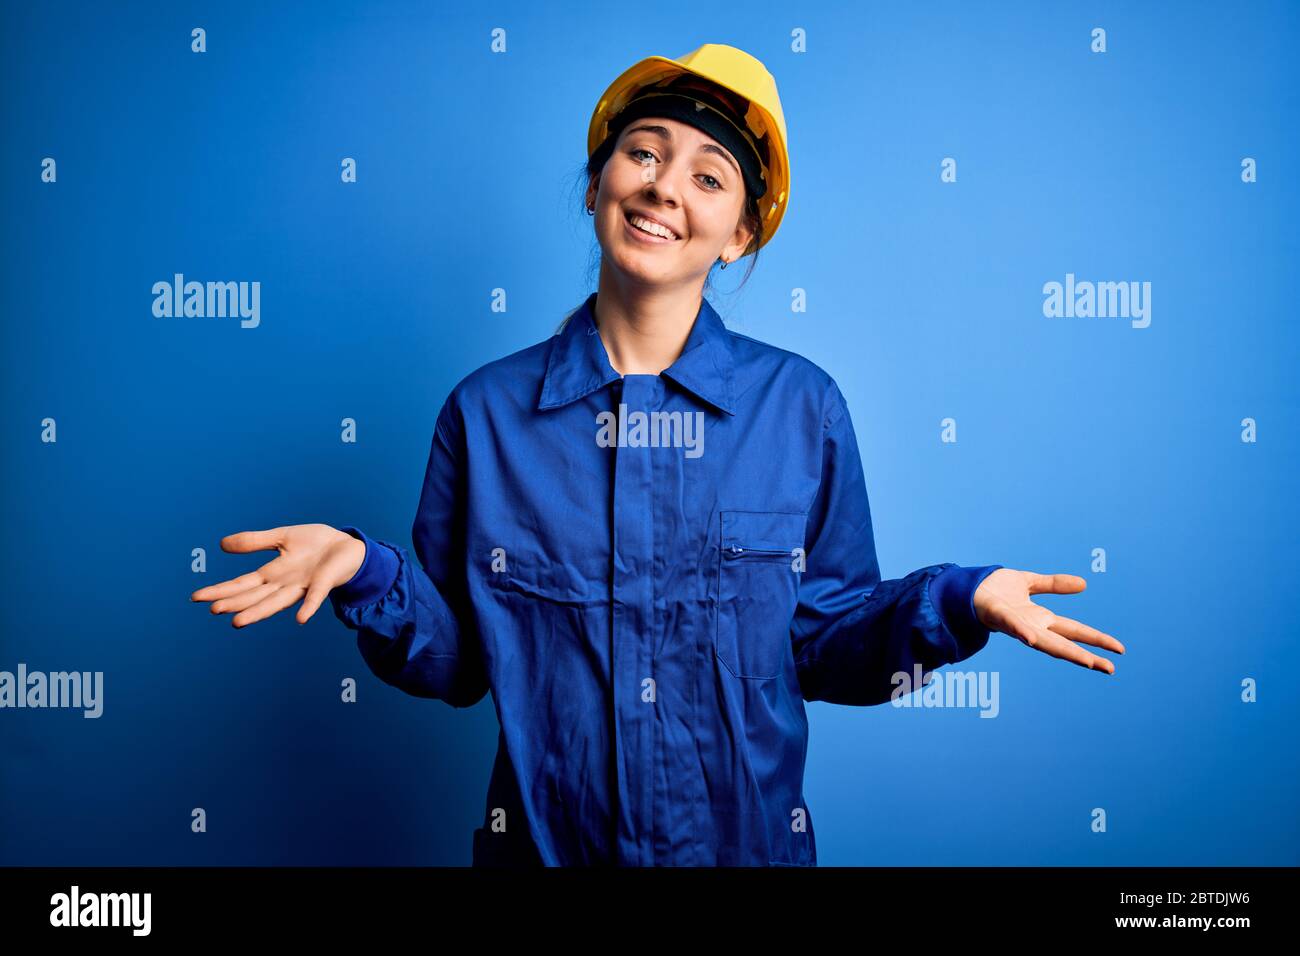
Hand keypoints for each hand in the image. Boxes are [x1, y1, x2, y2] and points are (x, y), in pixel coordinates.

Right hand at [189, 524, 366, 627]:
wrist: (348, 546)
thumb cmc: (316, 544)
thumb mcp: (281, 537)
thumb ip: (254, 541)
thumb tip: (221, 544)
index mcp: (274, 573)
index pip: (242, 584)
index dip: (221, 590)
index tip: (198, 598)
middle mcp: (285, 583)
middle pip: (255, 596)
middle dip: (235, 603)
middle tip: (213, 610)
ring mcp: (304, 585)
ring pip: (278, 601)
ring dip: (259, 612)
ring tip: (238, 622)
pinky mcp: (324, 582)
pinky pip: (315, 596)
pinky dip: (308, 607)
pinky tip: (300, 618)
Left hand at [973, 569, 1124, 673]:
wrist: (965, 588)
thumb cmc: (995, 589)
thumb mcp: (1029, 583)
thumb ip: (1054, 585)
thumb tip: (1084, 584)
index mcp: (1040, 619)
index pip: (1074, 632)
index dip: (1096, 640)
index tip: (1119, 651)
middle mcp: (1032, 627)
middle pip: (1065, 644)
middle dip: (1087, 656)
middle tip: (1111, 669)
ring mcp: (1017, 625)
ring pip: (1045, 641)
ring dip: (1064, 652)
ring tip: (1086, 661)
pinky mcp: (1000, 616)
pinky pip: (1014, 625)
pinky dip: (1024, 632)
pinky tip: (1033, 638)